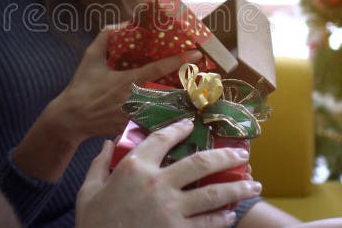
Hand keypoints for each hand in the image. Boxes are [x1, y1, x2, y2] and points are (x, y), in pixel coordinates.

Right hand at [51, 30, 202, 142]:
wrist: (71, 119)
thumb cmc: (81, 87)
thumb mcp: (90, 58)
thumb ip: (104, 38)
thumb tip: (122, 23)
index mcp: (128, 80)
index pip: (158, 68)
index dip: (179, 60)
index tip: (196, 54)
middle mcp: (135, 98)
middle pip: (170, 90)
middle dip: (188, 83)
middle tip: (206, 76)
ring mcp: (136, 115)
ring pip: (165, 109)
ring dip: (183, 101)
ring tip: (200, 94)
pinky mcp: (133, 128)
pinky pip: (154, 122)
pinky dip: (168, 118)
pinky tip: (182, 115)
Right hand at [76, 119, 261, 227]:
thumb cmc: (93, 224)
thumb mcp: (88, 191)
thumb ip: (99, 165)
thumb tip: (107, 145)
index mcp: (134, 168)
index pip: (162, 138)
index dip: (179, 128)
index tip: (191, 124)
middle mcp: (157, 184)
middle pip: (200, 163)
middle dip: (225, 156)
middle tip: (242, 154)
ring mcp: (171, 210)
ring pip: (212, 193)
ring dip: (236, 188)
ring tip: (253, 185)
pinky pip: (208, 223)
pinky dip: (222, 218)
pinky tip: (230, 215)